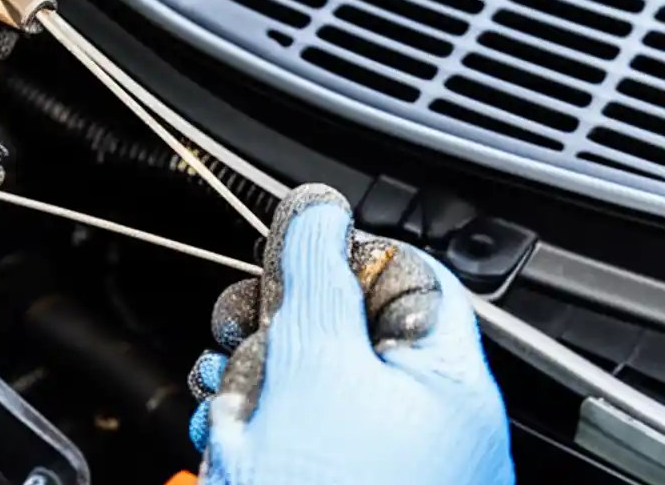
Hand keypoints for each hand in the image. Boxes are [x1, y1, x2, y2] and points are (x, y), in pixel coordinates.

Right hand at [188, 185, 513, 484]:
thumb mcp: (317, 365)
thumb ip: (315, 276)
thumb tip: (319, 207)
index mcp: (442, 384)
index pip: (406, 276)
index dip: (342, 254)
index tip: (292, 254)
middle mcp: (409, 422)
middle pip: (337, 322)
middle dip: (275, 323)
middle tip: (245, 328)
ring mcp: (358, 458)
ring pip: (293, 374)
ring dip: (245, 373)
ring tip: (227, 396)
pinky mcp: (311, 481)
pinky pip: (274, 425)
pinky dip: (239, 420)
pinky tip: (223, 431)